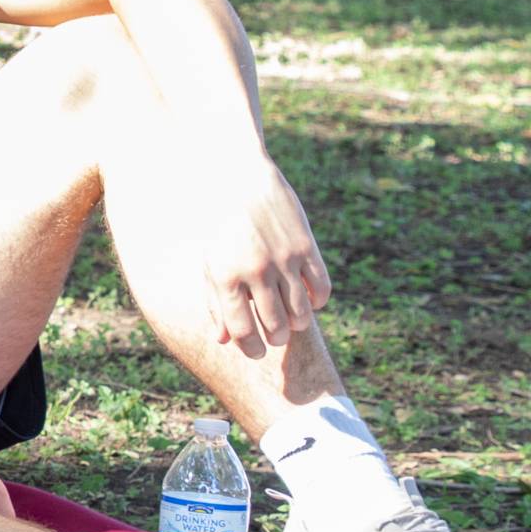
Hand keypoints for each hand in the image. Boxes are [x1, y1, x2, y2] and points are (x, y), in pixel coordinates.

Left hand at [191, 160, 332, 354]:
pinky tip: (309, 301)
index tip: (255, 351)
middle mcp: (255, 271)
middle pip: (275, 326)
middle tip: (275, 338)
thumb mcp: (209, 263)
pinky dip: (318, 302)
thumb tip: (223, 340)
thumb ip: (215, 302)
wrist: (237, 180)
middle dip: (276, 339)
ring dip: (297, 325)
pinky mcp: (306, 246)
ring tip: (290, 323)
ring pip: (302, 312)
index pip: (242, 330)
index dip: (250, 347)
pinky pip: (321, 288)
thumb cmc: (219, 227)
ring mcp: (284, 259)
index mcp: (225, 277)